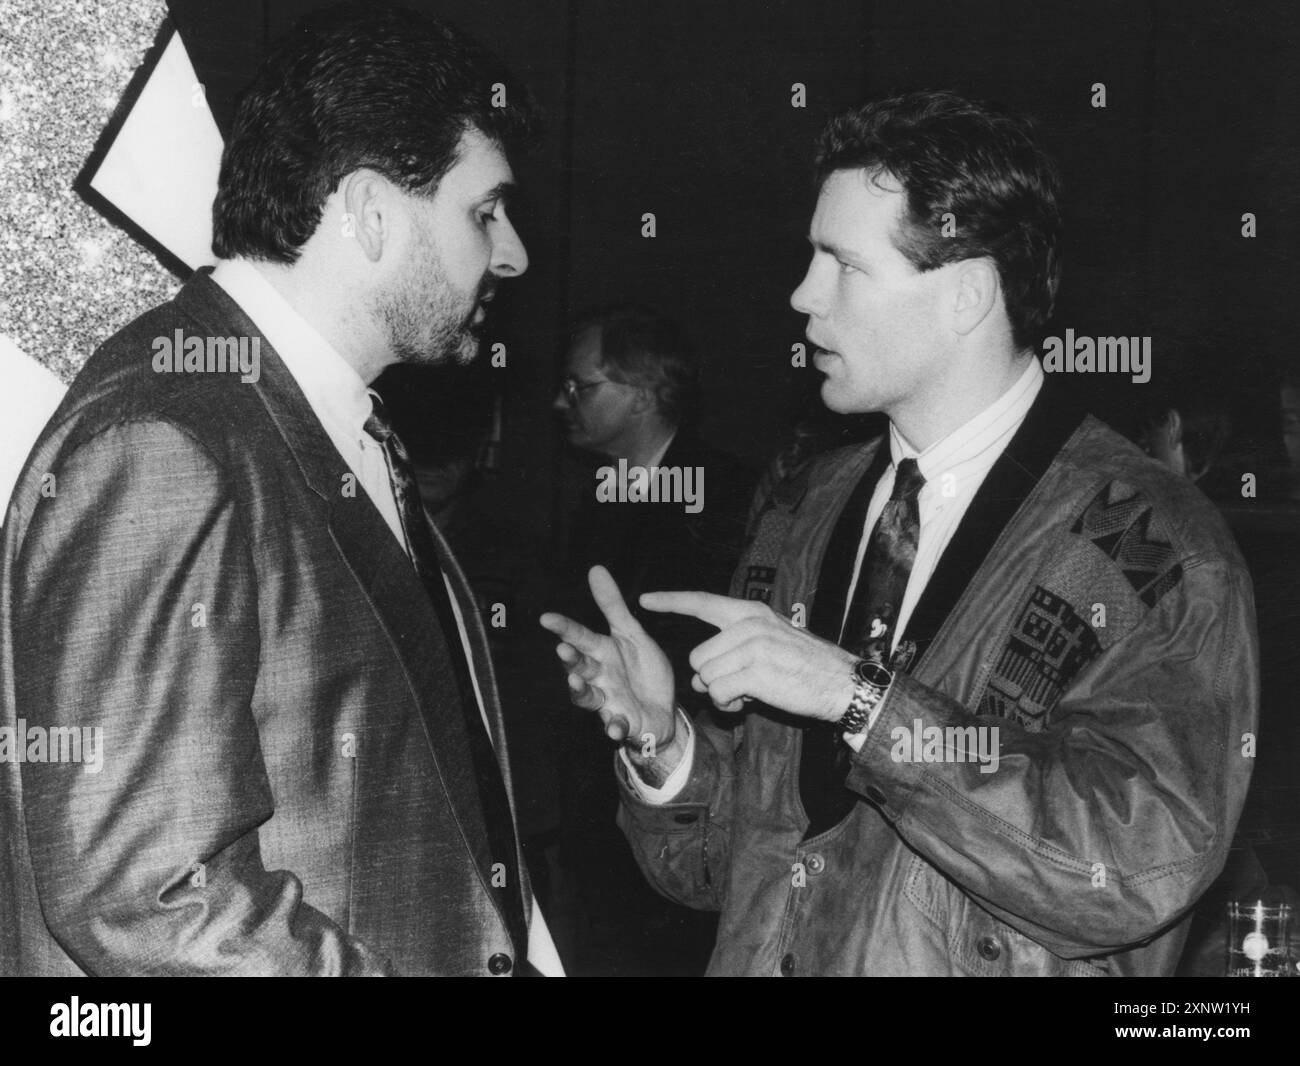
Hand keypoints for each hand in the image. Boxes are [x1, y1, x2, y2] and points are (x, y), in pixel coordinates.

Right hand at [540, 566, 676, 750]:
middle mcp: (600, 677)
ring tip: (577, 683)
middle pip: (579, 667)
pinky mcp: (623, 723)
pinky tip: (616, 726)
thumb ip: (612, 606)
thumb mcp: (632, 634)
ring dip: (581, 691)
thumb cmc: (641, 670)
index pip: (580, 638)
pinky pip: (616, 727)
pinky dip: (614, 728)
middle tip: (564, 650)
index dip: (564, 628)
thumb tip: (595, 569)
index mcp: (602, 653)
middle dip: (570, 660)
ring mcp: (609, 702)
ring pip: (588, 698)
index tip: (547, 618)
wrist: (662, 708)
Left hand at [639, 591, 856, 720]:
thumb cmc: (807, 666)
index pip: (703, 602)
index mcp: (751, 612)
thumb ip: (736, 645)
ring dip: (721, 693)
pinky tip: (751, 701)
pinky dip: (729, 705)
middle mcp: (748, 625)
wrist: (841, 682)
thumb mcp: (772, 639)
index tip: (645, 600)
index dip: (671, 601)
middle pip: (698, 657)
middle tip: (739, 685)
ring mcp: (752, 647)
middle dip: (710, 678)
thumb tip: (701, 674)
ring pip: (706, 677)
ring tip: (749, 692)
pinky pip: (719, 694)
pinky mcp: (755, 672)